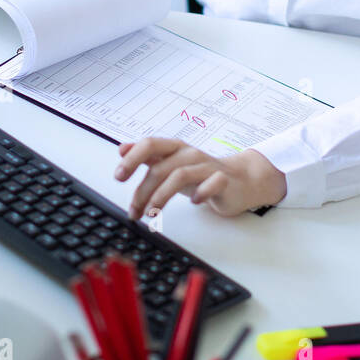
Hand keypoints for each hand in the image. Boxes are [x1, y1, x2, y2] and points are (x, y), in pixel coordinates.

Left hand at [114, 137, 286, 218]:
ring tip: (152, 214)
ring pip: (180, 175)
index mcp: (175, 148)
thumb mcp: (171, 164)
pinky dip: (200, 193)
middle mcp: (190, 154)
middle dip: (143, 191)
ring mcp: (207, 166)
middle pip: (161, 167)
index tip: (119, 177)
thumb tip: (122, 148)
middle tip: (133, 211)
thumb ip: (148, 157)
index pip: (150, 145)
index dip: (132, 159)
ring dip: (161, 197)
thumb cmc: (202, 173)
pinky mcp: (224, 180)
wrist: (241, 180)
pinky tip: (194, 202)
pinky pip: (212, 183)